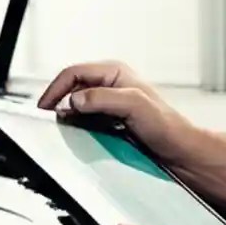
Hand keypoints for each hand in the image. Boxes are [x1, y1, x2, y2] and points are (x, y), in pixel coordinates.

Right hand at [37, 61, 199, 165]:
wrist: (180, 152)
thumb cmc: (166, 127)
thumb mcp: (134, 105)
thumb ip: (102, 98)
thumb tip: (74, 99)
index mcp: (115, 72)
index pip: (73, 72)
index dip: (56, 88)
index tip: (45, 108)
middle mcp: (111, 84)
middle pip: (72, 86)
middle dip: (58, 100)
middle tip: (48, 119)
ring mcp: (109, 102)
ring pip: (76, 103)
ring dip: (66, 113)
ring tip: (60, 127)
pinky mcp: (110, 120)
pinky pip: (84, 118)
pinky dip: (75, 124)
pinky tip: (76, 134)